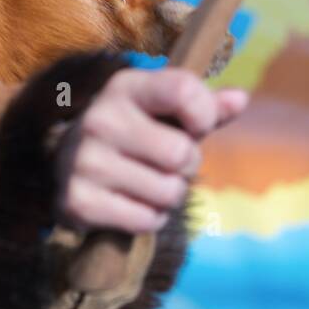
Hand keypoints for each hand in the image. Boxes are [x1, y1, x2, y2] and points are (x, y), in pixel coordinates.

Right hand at [52, 66, 247, 234]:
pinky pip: (147, 221)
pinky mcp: (79, 201)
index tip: (194, 125)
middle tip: (163, 161)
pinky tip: (129, 201)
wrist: (68, 162)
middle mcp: (100, 118)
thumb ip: (203, 106)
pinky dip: (149, 218)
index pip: (183, 90)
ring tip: (145, 181)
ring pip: (169, 193)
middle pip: (183, 154)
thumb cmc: (134, 131)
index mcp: (123, 86)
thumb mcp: (163, 110)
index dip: (204, 114)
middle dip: (185, 166)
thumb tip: (240, 99)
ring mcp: (86, 161)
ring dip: (168, 196)